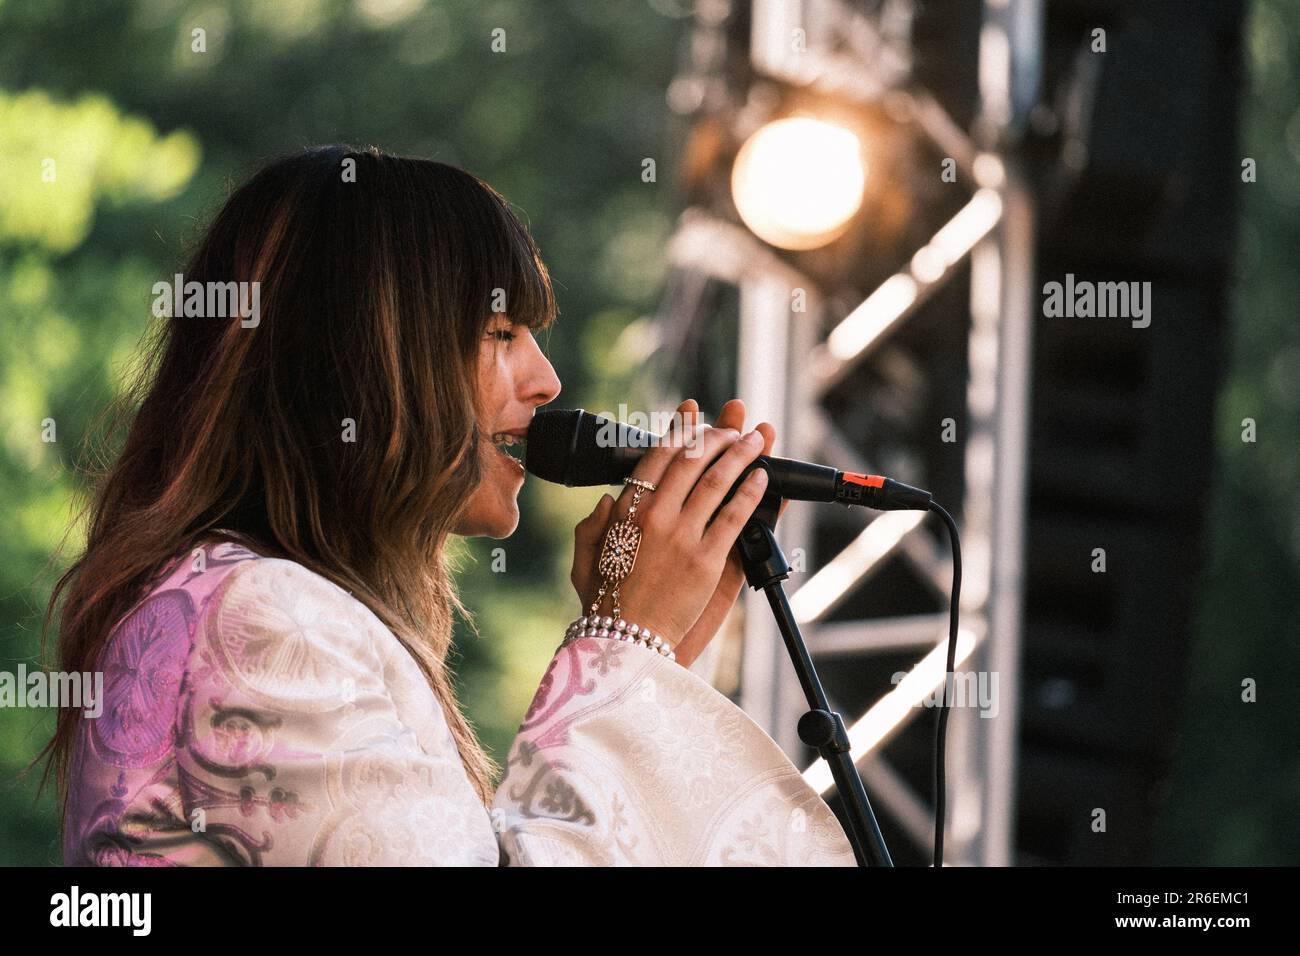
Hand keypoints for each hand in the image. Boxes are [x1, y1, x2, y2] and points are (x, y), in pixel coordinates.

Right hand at [570, 398, 781, 667]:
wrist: (626, 645)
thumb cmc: (605, 604)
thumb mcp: (585, 560)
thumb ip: (592, 526)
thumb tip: (609, 500)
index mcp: (626, 512)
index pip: (657, 457)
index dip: (679, 432)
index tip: (693, 416)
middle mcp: (655, 516)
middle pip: (692, 460)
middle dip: (718, 436)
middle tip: (734, 427)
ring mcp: (683, 537)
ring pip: (717, 481)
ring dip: (741, 454)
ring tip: (758, 438)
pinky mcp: (707, 560)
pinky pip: (735, 516)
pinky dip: (751, 492)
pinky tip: (763, 477)